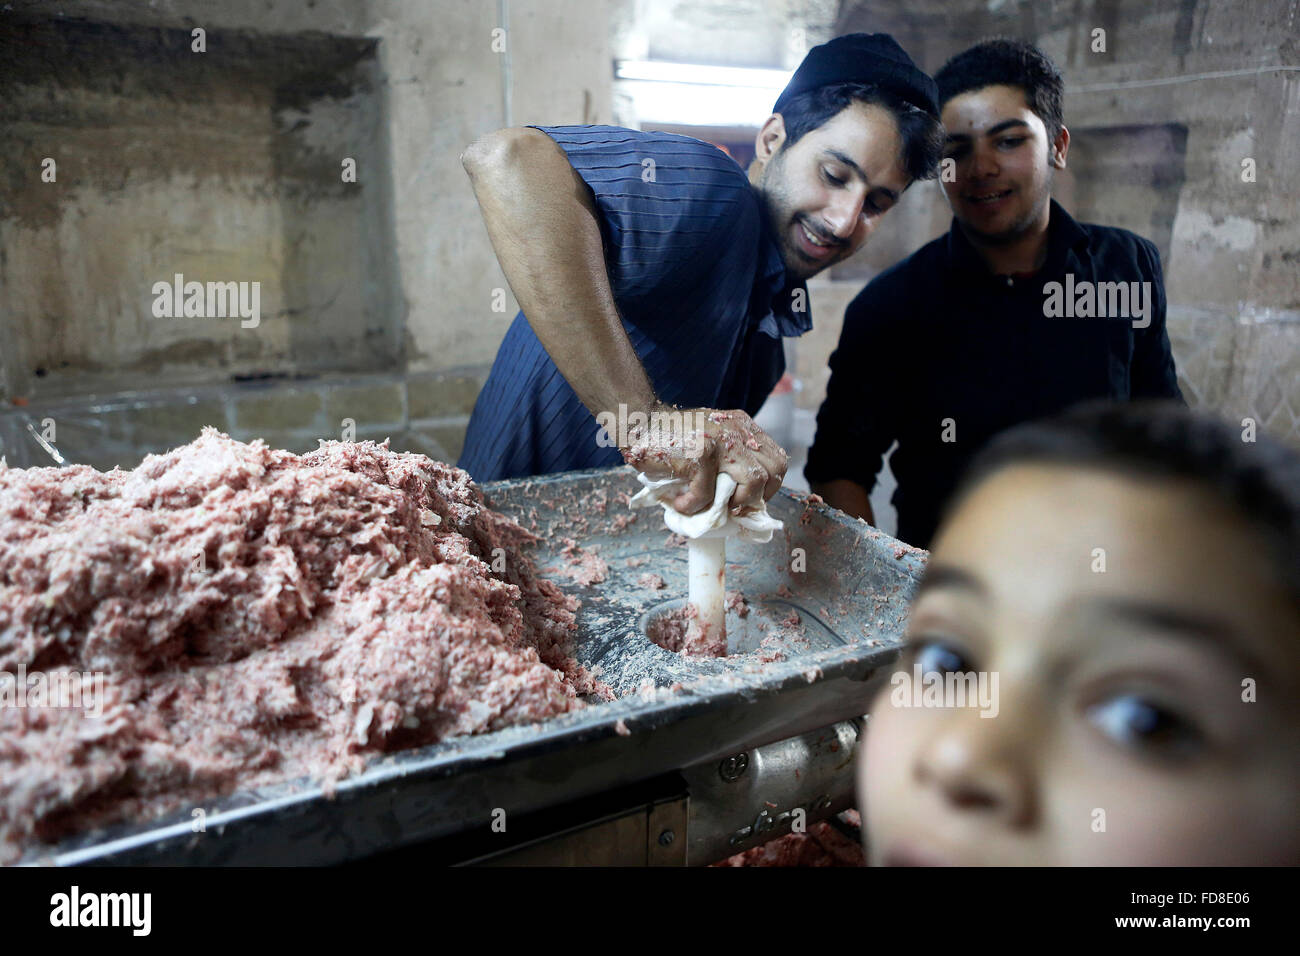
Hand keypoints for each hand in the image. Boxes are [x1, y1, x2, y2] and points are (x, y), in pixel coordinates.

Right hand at [620, 403, 786, 515]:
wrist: (638, 420)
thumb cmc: (670, 438)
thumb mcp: (710, 440)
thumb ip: (729, 459)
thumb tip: (743, 502)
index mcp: (742, 426)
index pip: (778, 460)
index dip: (769, 487)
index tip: (747, 500)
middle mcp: (736, 430)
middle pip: (774, 472)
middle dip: (755, 498)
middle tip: (730, 506)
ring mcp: (720, 441)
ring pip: (753, 483)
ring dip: (733, 503)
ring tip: (708, 504)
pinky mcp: (700, 454)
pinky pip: (707, 494)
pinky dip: (691, 505)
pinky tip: (680, 501)